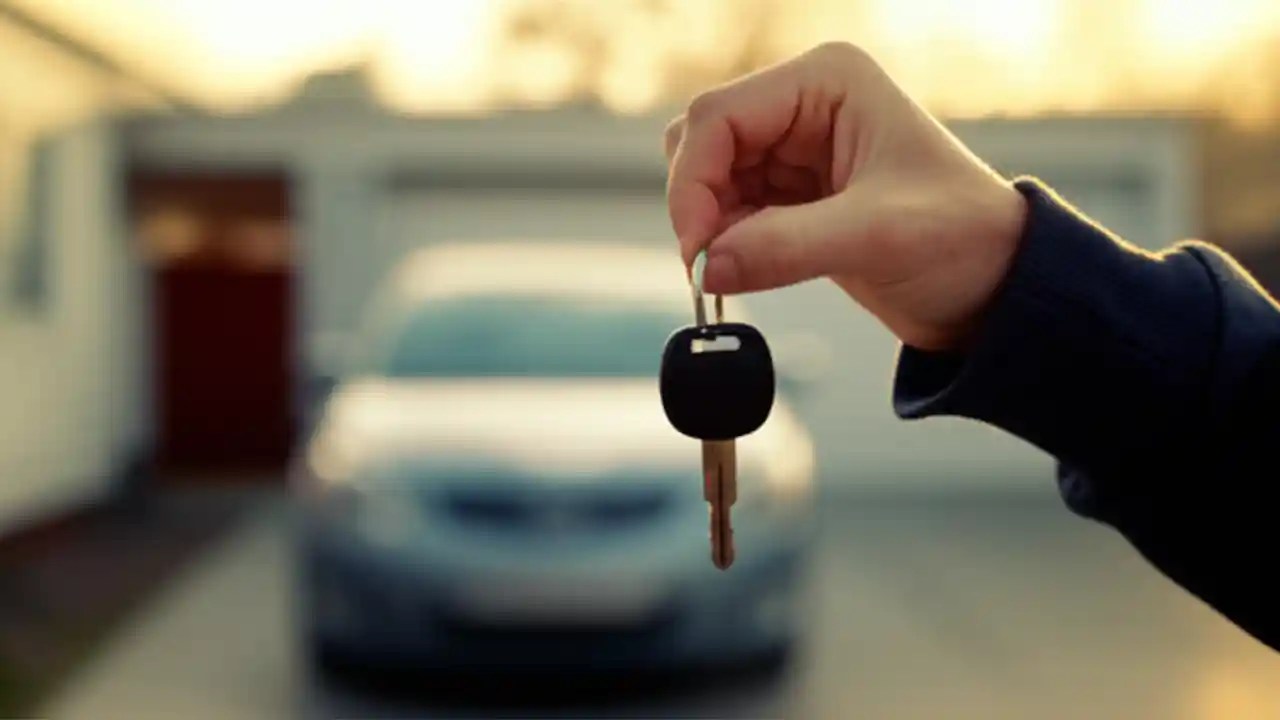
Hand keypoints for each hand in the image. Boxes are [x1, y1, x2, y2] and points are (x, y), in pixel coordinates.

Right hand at [664, 42, 1027, 350]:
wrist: (995, 286)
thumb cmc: (963, 240)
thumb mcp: (877, 238)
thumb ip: (786, 247)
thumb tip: (706, 267)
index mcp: (827, 81)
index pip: (719, 115)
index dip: (694, 182)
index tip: (697, 249)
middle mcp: (803, 104)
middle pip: (702, 143)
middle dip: (698, 204)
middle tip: (708, 265)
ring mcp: (793, 148)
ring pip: (707, 178)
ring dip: (709, 226)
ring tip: (735, 270)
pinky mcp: (790, 194)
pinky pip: (726, 210)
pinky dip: (723, 242)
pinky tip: (747, 268)